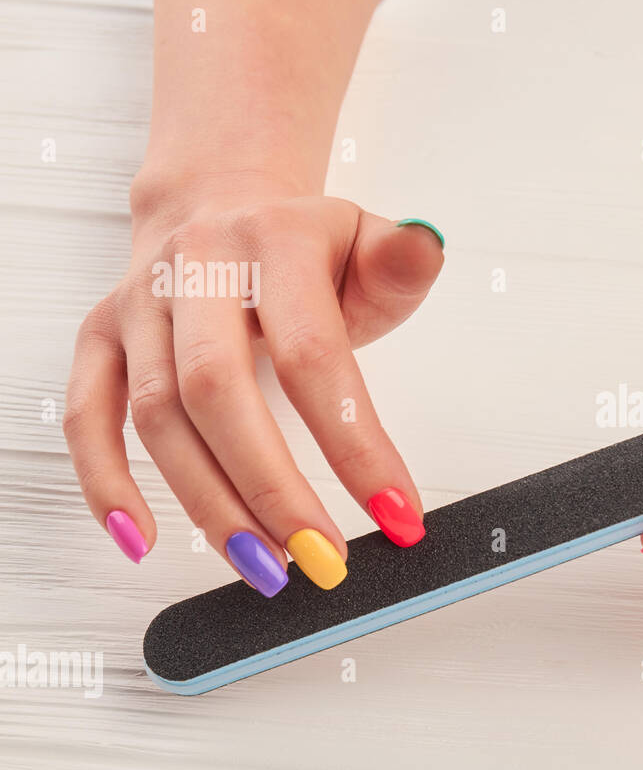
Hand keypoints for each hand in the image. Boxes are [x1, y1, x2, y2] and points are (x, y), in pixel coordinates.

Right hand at [65, 182, 444, 593]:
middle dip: (272, 488)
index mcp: (274, 240)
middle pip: (218, 390)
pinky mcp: (102, 337)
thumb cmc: (305, 247)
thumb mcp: (368, 245)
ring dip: (211, 503)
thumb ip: (401, 263)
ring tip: (267, 565)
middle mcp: (196, 265)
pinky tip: (145, 538)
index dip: (354, 442)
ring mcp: (140, 304)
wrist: (221, 204)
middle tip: (321, 556)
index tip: (396, 512)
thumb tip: (427, 245)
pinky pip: (89, 416)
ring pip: (159, 417)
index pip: (313, 355)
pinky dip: (108, 482)